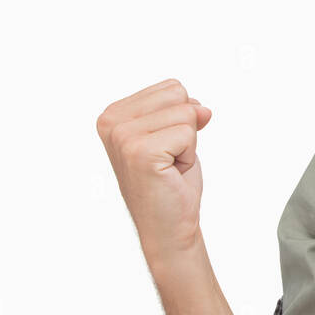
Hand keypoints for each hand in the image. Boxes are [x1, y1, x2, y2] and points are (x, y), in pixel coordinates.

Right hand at [96, 78, 212, 264]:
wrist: (168, 227)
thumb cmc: (170, 182)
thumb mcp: (176, 134)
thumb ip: (183, 110)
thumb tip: (203, 109)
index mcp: (113, 114)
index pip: (171, 87)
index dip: (181, 119)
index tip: (165, 147)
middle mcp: (111, 122)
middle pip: (179, 94)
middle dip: (186, 128)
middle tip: (170, 158)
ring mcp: (122, 137)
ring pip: (186, 112)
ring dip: (188, 144)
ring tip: (169, 166)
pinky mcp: (140, 152)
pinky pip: (188, 132)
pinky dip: (189, 155)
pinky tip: (171, 174)